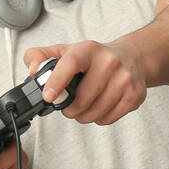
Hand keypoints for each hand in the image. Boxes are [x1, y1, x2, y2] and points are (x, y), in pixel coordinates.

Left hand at [23, 40, 147, 125]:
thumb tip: (33, 71)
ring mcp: (125, 79)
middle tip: (68, 104)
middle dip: (69, 108)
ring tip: (84, 105)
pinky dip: (99, 118)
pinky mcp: (135, 95)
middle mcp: (110, 62)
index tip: (48, 97)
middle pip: (82, 99)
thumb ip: (39, 56)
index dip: (57, 81)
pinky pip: (108, 118)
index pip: (71, 63)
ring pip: (94, 112)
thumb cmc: (94, 58)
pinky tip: (100, 106)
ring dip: (83, 115)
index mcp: (89, 49)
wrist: (132, 57)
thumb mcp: (64, 51)